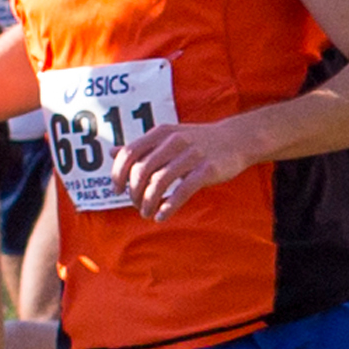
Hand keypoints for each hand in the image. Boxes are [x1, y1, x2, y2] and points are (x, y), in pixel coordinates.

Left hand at [110, 119, 252, 221]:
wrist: (237, 138)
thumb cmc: (196, 141)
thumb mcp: (167, 137)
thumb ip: (142, 146)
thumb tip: (111, 152)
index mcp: (160, 132)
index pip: (129, 153)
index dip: (118, 173)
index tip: (116, 190)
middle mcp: (173, 141)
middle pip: (142, 170)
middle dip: (133, 192)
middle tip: (135, 205)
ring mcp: (191, 155)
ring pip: (159, 182)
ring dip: (148, 202)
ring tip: (146, 213)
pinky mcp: (208, 170)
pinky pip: (182, 191)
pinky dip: (169, 206)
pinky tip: (162, 216)